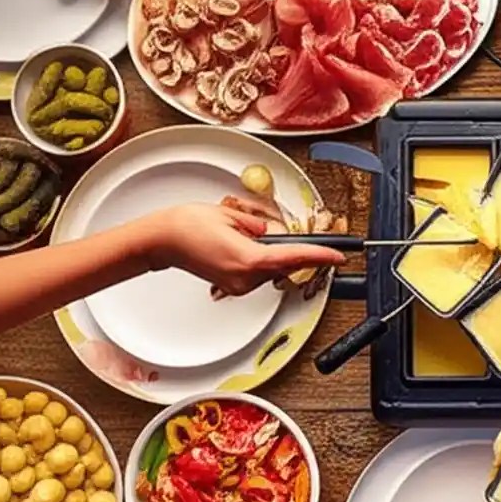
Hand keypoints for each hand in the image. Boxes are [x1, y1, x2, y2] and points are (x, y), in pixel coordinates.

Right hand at [130, 203, 344, 295]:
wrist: (160, 241)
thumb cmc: (187, 224)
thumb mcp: (229, 215)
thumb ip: (257, 226)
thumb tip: (268, 232)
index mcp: (248, 259)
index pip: (294, 258)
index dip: (320, 256)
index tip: (339, 255)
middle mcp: (245, 278)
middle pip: (285, 265)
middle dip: (297, 252)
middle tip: (312, 241)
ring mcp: (238, 285)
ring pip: (272, 270)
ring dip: (275, 255)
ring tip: (256, 235)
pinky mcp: (231, 286)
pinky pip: (258, 273)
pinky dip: (262, 261)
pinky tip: (250, 247)